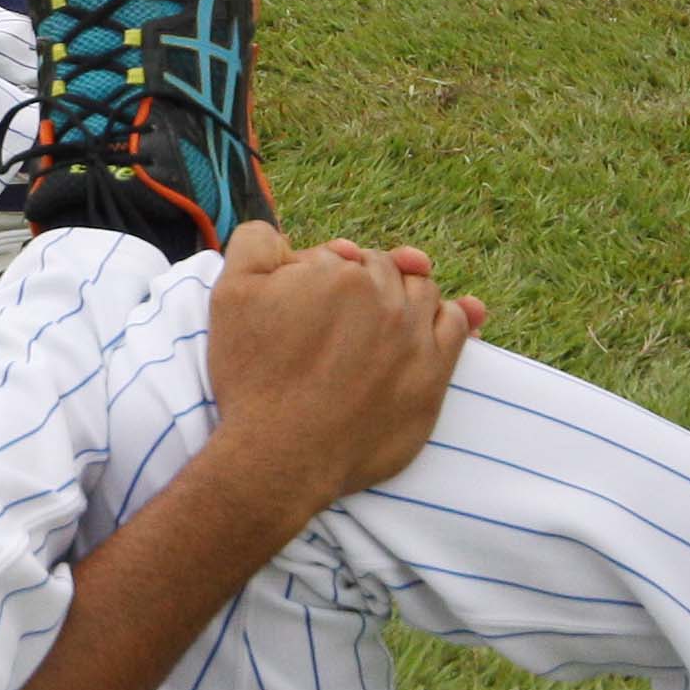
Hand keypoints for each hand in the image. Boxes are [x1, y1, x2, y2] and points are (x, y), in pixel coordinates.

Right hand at [200, 224, 482, 526]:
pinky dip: (455, 318)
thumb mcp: (231, 294)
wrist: (279, 455)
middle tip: (338, 318)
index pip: (343, 256)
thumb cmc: (252, 376)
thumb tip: (286, 234)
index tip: (311, 301)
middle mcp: (384, 297)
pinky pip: (459, 327)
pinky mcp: (433, 376)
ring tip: (382, 320)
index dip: (326, 274)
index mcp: (339, 271)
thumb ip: (256, 242)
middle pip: (384, 271)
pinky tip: (439, 322)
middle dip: (364, 283)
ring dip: (406, 296)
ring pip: (422, 292)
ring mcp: (414, 336)